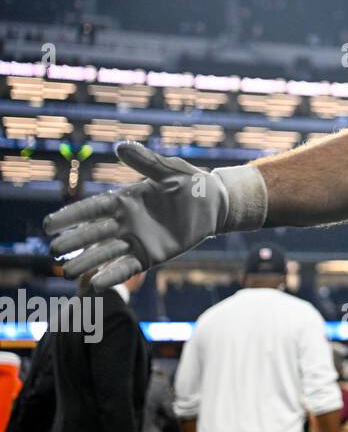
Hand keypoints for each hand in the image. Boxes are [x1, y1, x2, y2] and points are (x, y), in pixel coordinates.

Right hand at [43, 142, 245, 288]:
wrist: (214, 204)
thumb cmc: (191, 184)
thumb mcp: (169, 170)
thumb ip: (146, 162)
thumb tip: (120, 146)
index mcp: (124, 200)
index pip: (91, 209)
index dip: (70, 216)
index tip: (49, 224)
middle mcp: (125, 222)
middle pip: (93, 234)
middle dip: (74, 242)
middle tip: (54, 251)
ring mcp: (136, 241)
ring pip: (106, 253)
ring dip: (87, 263)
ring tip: (66, 273)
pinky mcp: (150, 256)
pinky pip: (127, 267)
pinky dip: (112, 275)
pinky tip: (96, 285)